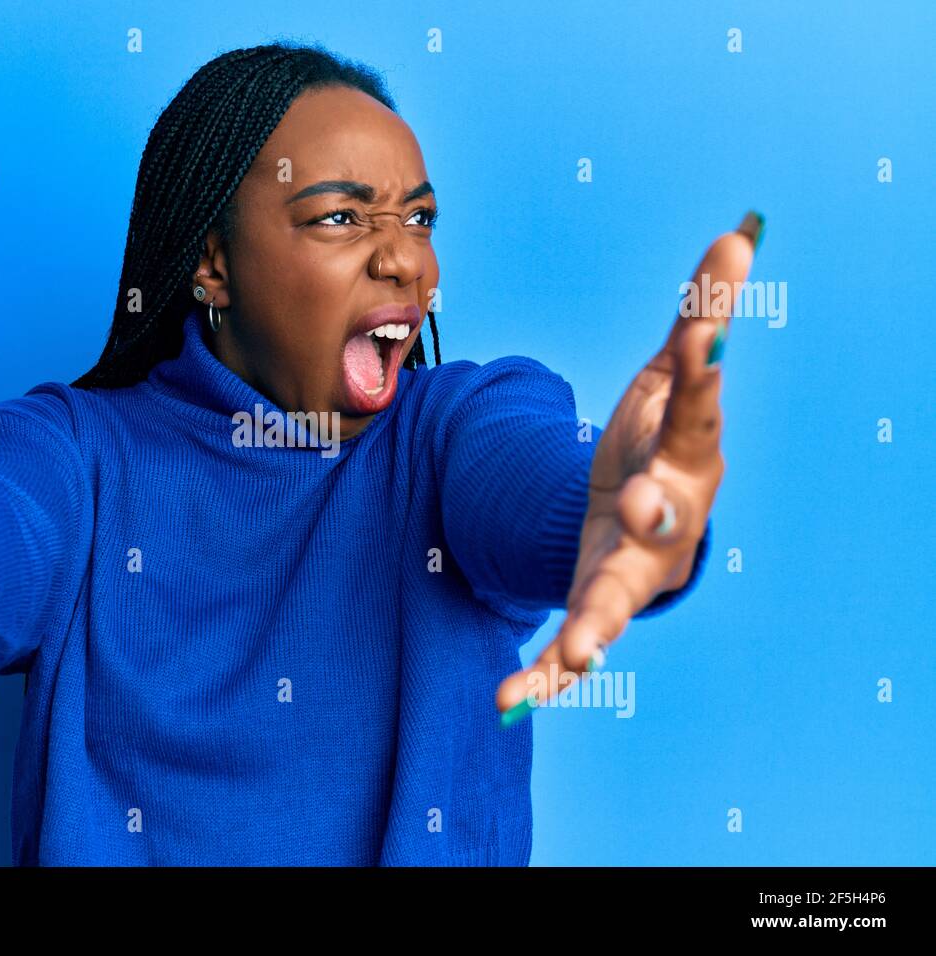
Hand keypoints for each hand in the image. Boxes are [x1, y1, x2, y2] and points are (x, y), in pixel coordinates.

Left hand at [496, 212, 762, 724]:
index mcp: (688, 451)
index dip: (701, 370)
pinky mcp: (593, 601)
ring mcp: (632, 567)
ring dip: (599, 625)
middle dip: (657, 511)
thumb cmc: (663, 441)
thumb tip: (738, 230)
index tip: (701, 333)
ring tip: (582, 656)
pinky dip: (545, 675)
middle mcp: (668, 516)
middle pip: (666, 514)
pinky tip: (508, 704)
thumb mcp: (674, 376)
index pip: (697, 406)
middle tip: (646, 507)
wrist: (647, 514)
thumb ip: (699, 313)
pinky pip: (570, 644)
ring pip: (617, 598)